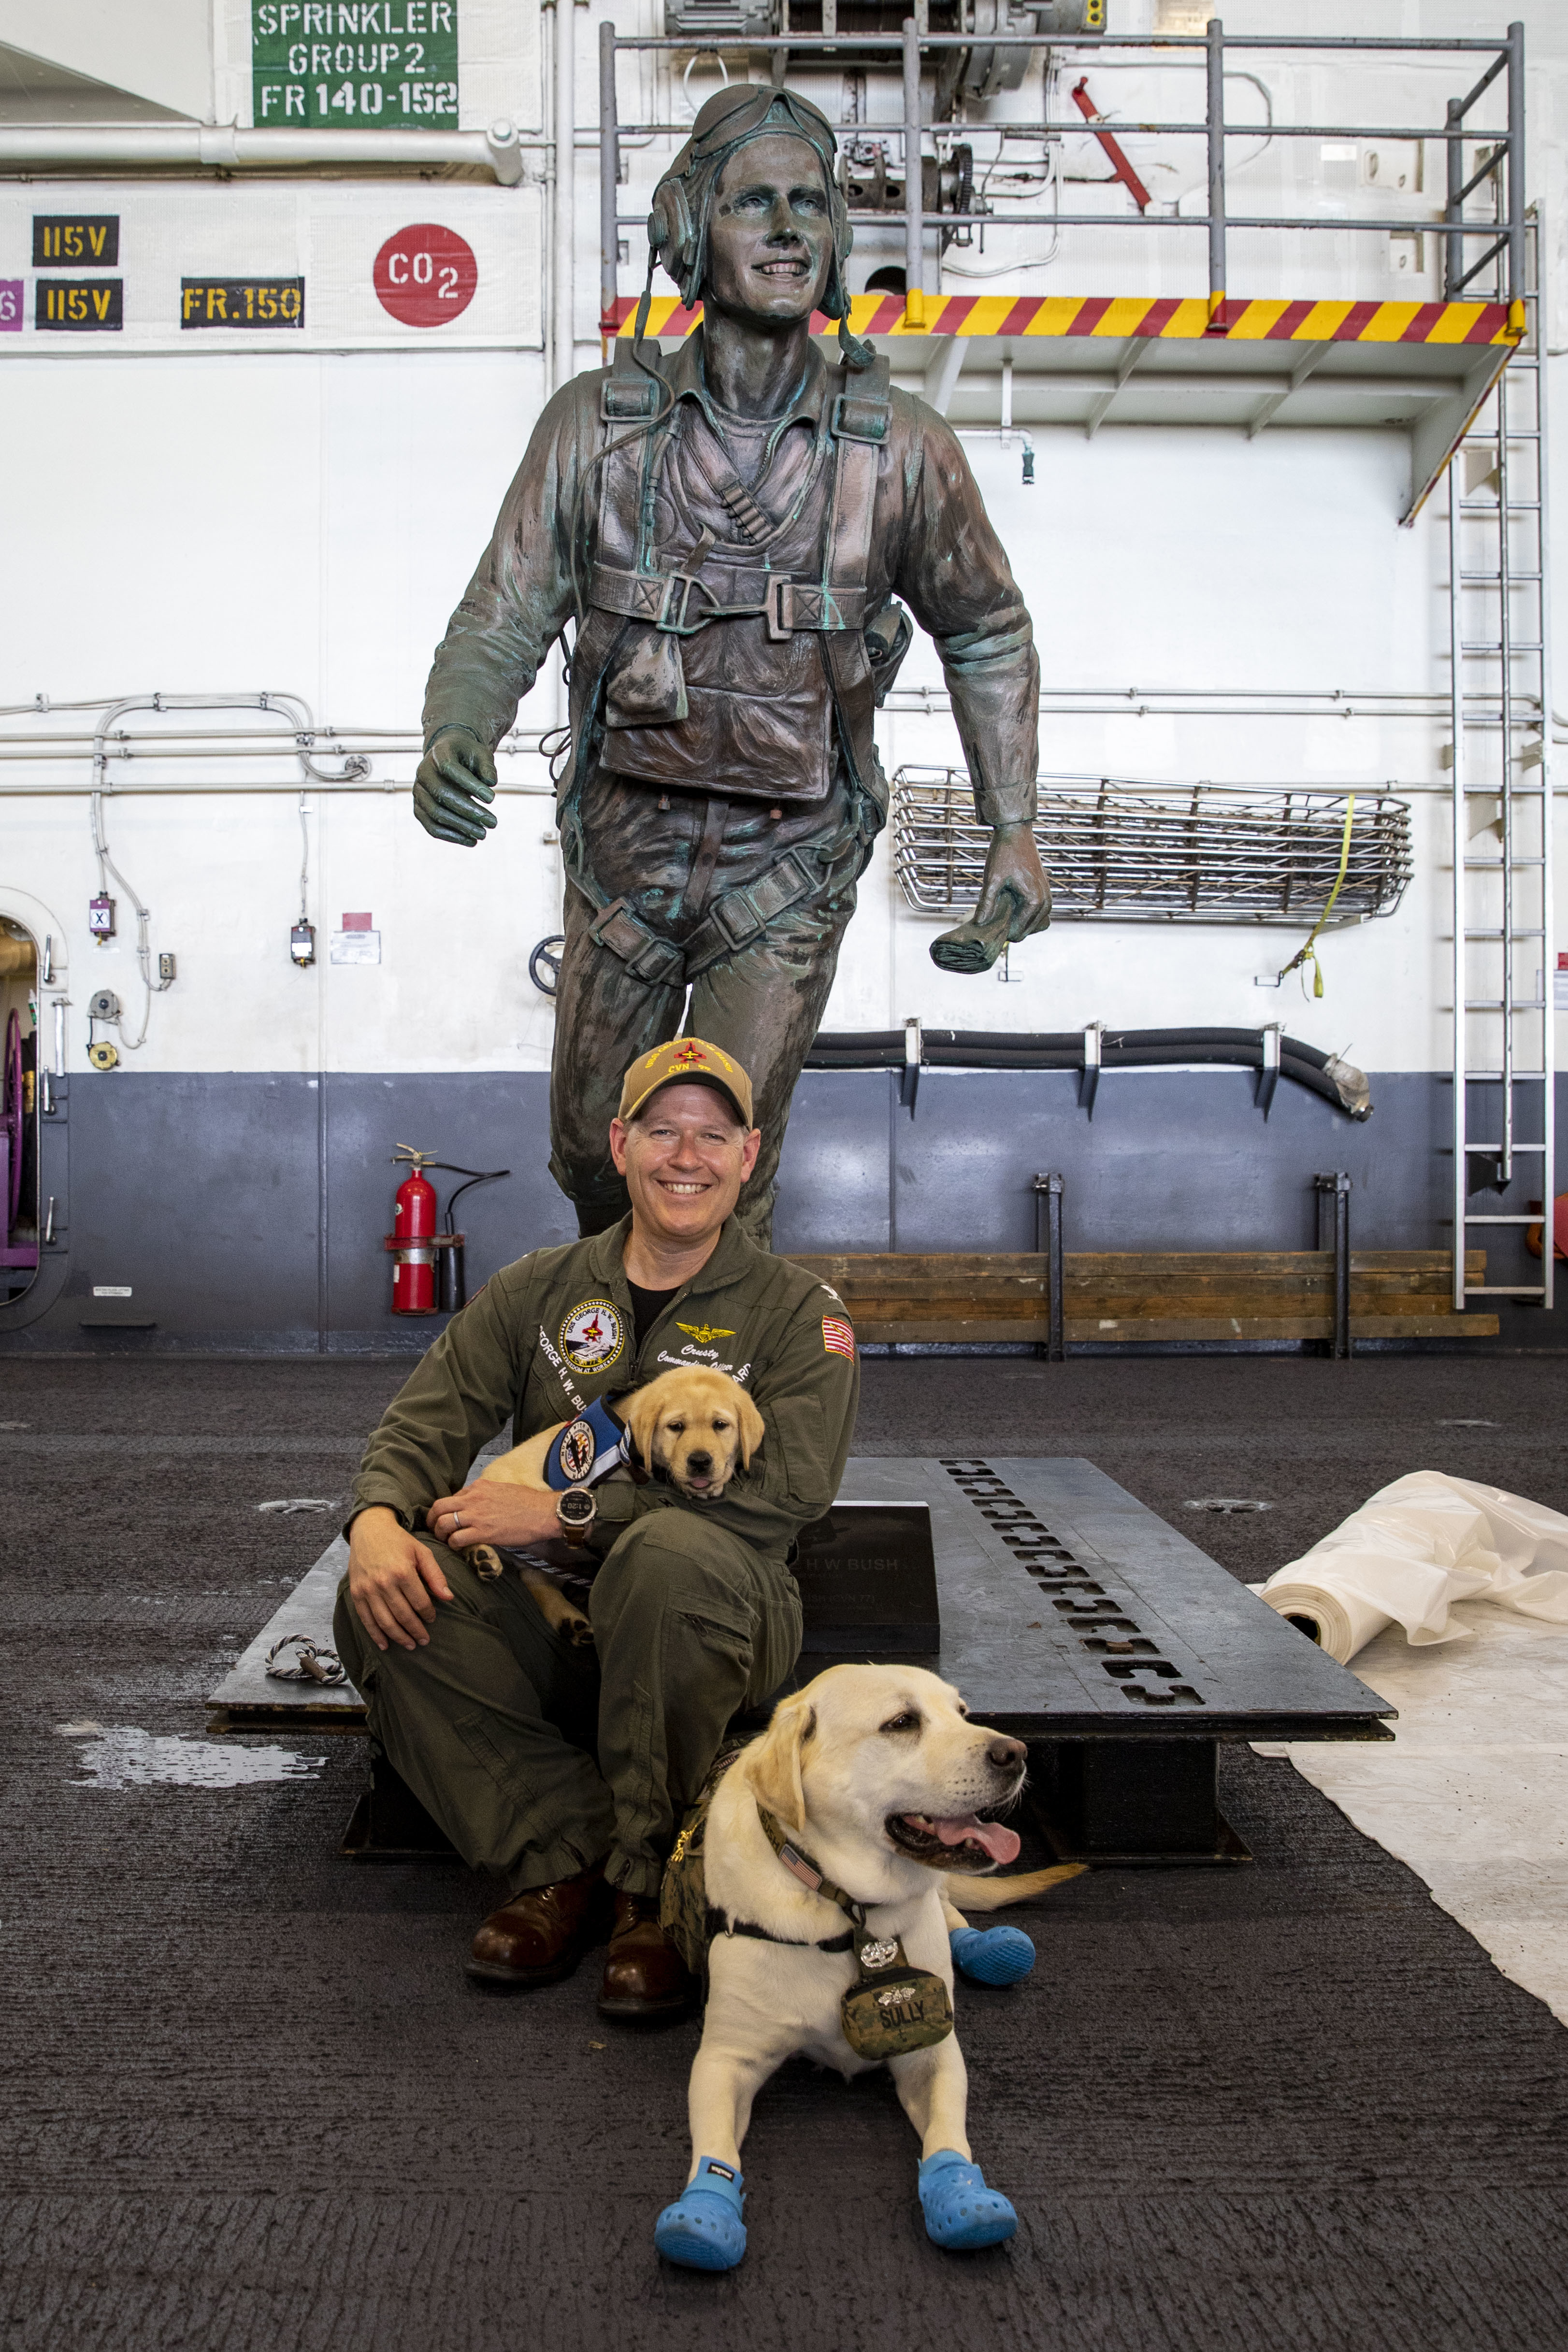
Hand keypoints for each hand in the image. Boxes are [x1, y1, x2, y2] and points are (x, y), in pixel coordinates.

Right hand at [347, 1505, 453, 1651]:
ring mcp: (367, 1589)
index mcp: (402, 1572)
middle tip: (424, 1640)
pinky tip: (385, 1644)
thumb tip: (448, 1598)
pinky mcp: (356, 1593)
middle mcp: (383, 1583)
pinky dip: (375, 1634)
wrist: (369, 1530)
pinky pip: (366, 1619)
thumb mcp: (422, 1552)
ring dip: (399, 1637)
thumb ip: (435, 1575)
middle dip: (416, 1631)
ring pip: (385, 1621)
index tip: (432, 1620)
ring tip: (410, 1645)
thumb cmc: (399, 1541)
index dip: (428, 1614)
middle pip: (403, 1615)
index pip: (419, 1602)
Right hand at [413, 728, 498, 847]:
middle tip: (492, 822)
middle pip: (442, 795)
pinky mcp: (419, 809)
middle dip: (469, 811)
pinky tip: (471, 841)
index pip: (449, 769)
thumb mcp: (480, 754)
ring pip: (436, 813)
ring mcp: (419, 792)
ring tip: (483, 834)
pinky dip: (451, 836)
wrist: (447, 758)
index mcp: (438, 754)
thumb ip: (487, 766)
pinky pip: (432, 827)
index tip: (492, 798)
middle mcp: (423, 772)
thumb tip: (491, 782)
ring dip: (461, 827)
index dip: (469, 784)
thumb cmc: (466, 756)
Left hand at [426, 1481, 562, 1552]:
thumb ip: (486, 1495)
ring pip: (443, 1523)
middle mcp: (473, 1498)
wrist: (545, 1512)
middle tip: (434, 1529)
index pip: (453, 1496)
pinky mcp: (482, 1532)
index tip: (449, 1518)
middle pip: (439, 1507)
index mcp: (479, 1486)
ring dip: (439, 1534)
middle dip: (432, 1519)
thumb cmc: (529, 1502)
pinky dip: (453, 1544)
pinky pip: (456, 1538)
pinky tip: (458, 1547)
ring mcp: (477, 1515)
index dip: (448, 1509)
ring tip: (444, 1540)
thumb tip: (478, 1504)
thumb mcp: (503, 1489)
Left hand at [975, 821, 1050, 940]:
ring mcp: (1048, 898)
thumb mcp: (991, 880)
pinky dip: (1024, 915)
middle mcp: (1046, 903)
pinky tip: (1010, 904)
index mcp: (1035, 902)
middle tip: (994, 910)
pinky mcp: (1046, 893)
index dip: (1000, 929)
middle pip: (1025, 932)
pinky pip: (1036, 916)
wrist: (1016, 833)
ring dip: (1017, 922)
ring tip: (1002, 906)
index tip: (990, 916)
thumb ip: (986, 904)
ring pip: (1032, 926)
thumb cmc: (1004, 854)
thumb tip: (980, 924)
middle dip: (1009, 926)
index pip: (1018, 933)